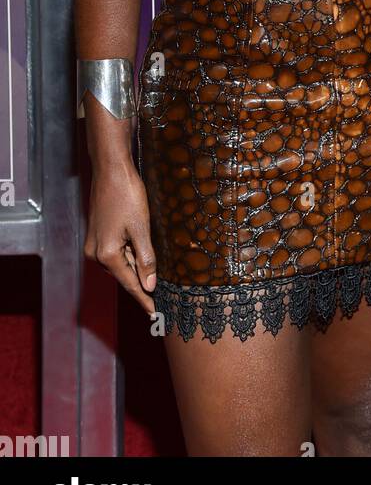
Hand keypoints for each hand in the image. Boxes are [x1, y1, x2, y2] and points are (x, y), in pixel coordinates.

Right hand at [84, 160, 156, 315]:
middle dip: (143, 284)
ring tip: (156, 278)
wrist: (110, 170)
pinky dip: (131, 256)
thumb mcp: (141, 228)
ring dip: (138, 269)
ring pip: (121, 263)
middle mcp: (96, 253)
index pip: (130, 284)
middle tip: (162, 298)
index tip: (156, 314)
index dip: (145, 299)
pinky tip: (143, 256)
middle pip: (125, 275)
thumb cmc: (127, 195)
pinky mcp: (98, 235)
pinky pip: (117, 253)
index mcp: (107, 255)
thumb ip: (146, 258)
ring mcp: (95, 244)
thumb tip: (149, 285)